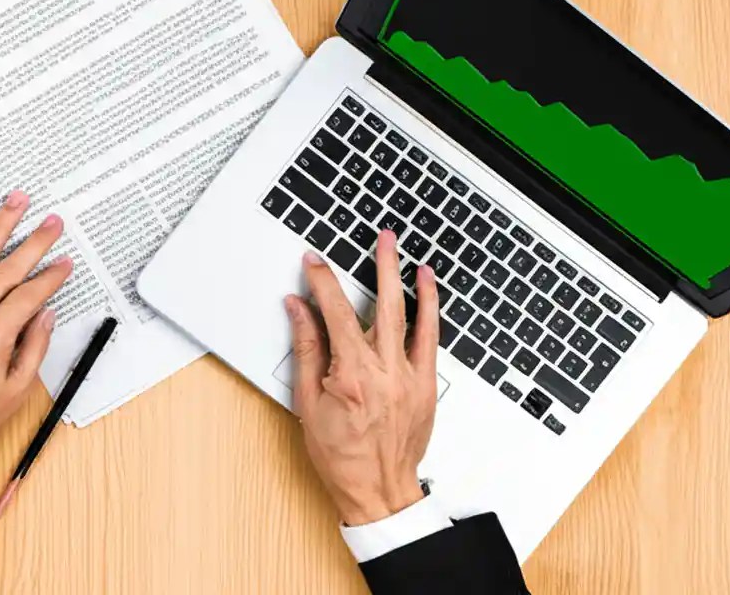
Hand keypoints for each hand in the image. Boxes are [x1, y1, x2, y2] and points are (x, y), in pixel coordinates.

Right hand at [285, 230, 439, 525]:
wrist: (378, 491)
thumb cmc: (340, 456)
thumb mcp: (308, 403)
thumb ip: (306, 350)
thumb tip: (298, 311)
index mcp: (350, 376)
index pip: (334, 313)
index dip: (322, 282)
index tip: (314, 262)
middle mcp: (384, 372)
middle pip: (381, 305)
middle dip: (379, 265)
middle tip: (381, 238)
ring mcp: (409, 378)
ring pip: (410, 317)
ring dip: (407, 280)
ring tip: (404, 253)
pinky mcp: (426, 386)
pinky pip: (431, 339)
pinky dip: (430, 311)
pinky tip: (428, 290)